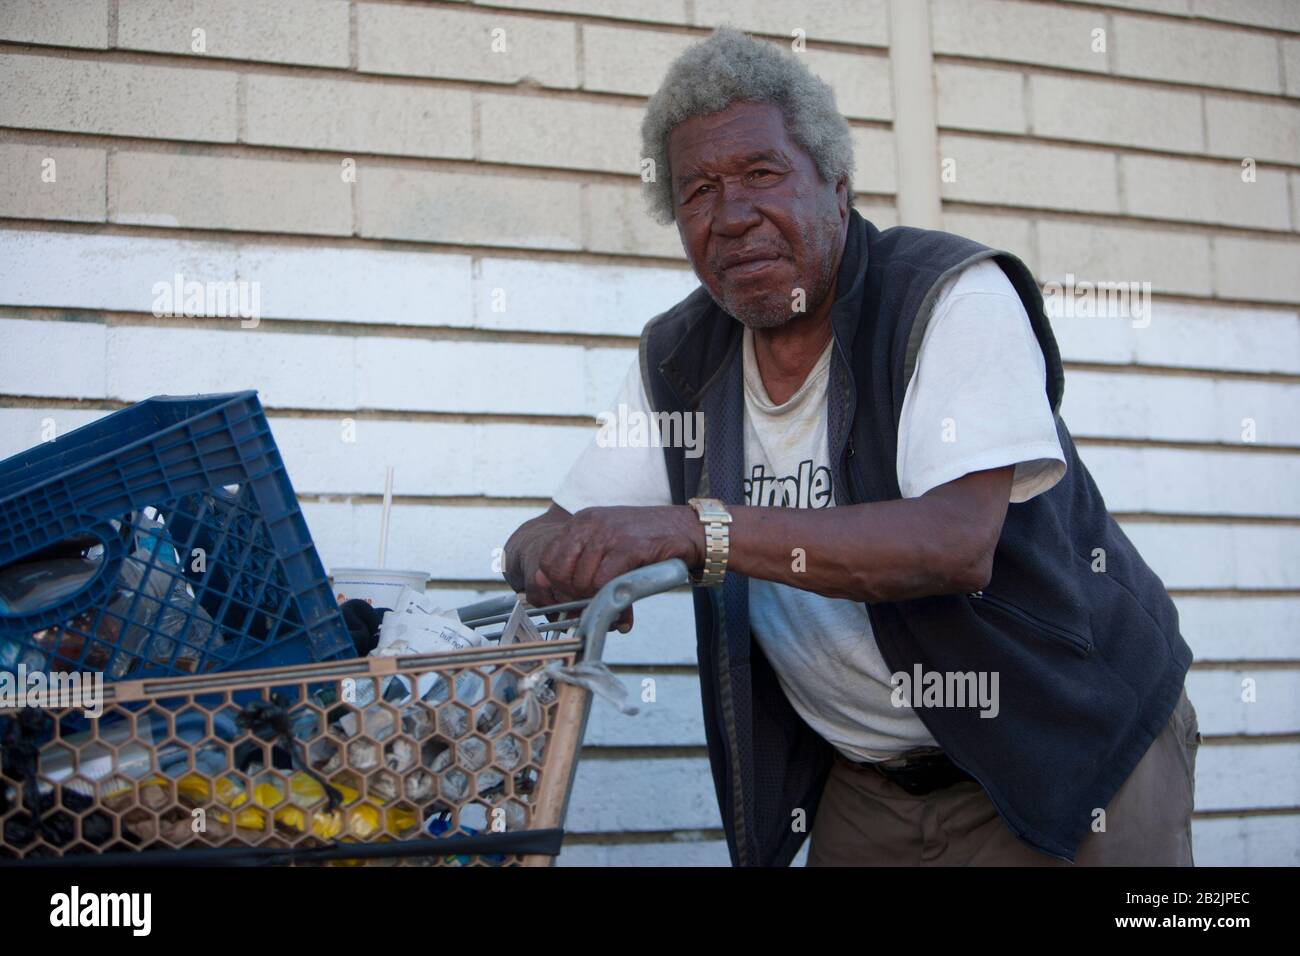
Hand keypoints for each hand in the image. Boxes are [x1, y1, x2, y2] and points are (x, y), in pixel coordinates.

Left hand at [535, 505, 703, 626]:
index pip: (547, 560)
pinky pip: (605, 582)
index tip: (571, 599)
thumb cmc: (648, 542)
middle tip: (593, 604)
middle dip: (573, 596)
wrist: (689, 530)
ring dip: (596, 600)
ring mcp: (609, 533)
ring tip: (614, 603)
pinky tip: (625, 602)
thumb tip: (557, 600)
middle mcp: (590, 523)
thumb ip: (584, 565)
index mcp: (581, 522)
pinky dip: (612, 598)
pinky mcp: (629, 546)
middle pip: (560, 573)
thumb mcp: (609, 545)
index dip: (555, 586)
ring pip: (582, 580)